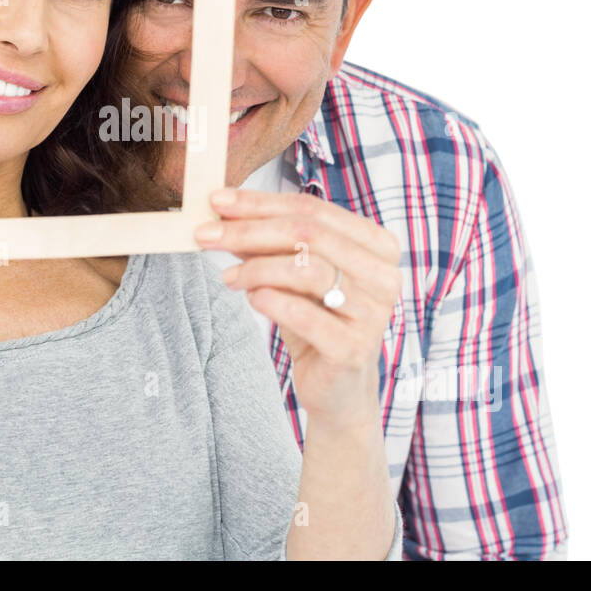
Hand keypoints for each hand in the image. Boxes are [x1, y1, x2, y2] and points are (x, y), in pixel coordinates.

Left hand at [195, 188, 402, 427]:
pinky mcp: (353, 349)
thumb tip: (223, 212)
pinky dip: (271, 301)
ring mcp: (373, 313)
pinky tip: (251, 298)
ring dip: (256, 268)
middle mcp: (383, 274)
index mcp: (377, 245)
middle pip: (308, 234)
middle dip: (249, 231)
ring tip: (228, 278)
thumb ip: (268, 242)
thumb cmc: (318, 320)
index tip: (217, 202)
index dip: (260, 203)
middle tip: (206, 235)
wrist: (338, 388)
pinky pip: (304, 314)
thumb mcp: (293, 274)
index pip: (312, 209)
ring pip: (307, 270)